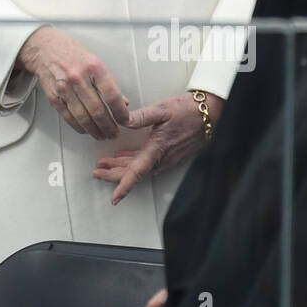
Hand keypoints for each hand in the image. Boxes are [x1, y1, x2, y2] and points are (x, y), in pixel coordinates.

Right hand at [16, 25, 129, 138]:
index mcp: (93, 67)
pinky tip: (85, 129)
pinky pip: (68, 117)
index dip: (120, 112)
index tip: (125, 120)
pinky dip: (78, 127)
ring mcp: (65, 87)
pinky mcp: (54, 96)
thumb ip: (108, 83)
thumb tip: (123, 102)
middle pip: (98, 110)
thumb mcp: (94, 62)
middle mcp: (79, 77)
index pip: (112, 95)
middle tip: (114, 133)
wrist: (45, 48)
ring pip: (83, 117)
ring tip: (102, 135)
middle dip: (109, 126)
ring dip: (95, 130)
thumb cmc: (71, 53)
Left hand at [93, 90, 223, 202]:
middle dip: (114, 175)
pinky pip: (148, 164)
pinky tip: (124, 157)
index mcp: (158, 148)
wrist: (209, 113)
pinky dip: (133, 163)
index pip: (137, 172)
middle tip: (97, 173)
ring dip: (121, 169)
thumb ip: (141, 116)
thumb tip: (122, 120)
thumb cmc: (187, 110)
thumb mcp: (162, 109)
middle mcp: (163, 158)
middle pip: (135, 173)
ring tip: (104, 166)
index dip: (124, 185)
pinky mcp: (170, 155)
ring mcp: (168, 158)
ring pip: (140, 169)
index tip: (114, 197)